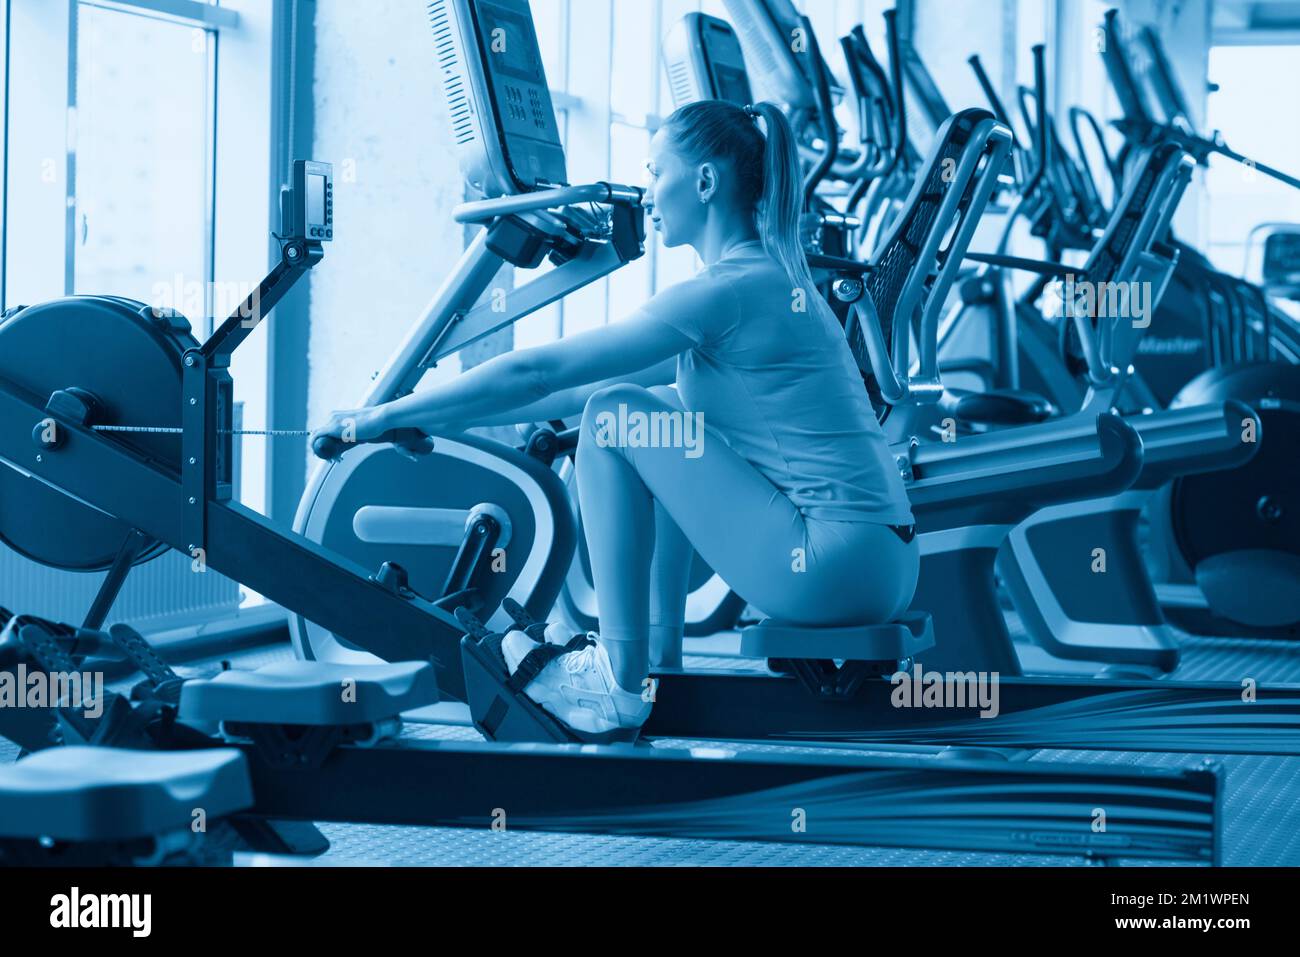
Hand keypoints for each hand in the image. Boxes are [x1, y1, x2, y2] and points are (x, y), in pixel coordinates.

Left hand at [310, 407, 433, 460]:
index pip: (328, 430)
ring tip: (333, 460)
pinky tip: (330, 458)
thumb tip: (386, 441)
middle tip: (333, 460)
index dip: (328, 443)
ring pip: (317, 437)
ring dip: (322, 451)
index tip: (335, 455)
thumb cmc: (381, 423)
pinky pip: (317, 439)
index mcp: (341, 415)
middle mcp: (334, 416)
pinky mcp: (332, 428)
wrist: (383, 418)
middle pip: (320, 434)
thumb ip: (367, 434)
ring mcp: (332, 421)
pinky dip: (320, 450)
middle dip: (324, 448)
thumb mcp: (370, 429)